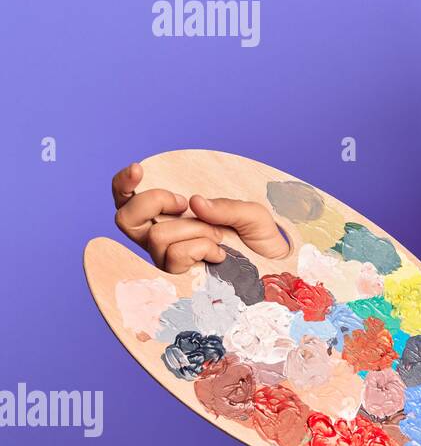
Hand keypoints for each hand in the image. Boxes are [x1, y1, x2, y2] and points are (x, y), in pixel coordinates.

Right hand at [111, 161, 289, 273]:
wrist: (272, 265)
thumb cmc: (258, 236)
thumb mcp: (250, 213)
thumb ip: (225, 206)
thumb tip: (194, 202)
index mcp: (169, 214)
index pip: (128, 200)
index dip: (122, 185)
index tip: (138, 169)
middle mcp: (160, 235)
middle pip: (125, 219)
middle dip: (153, 201)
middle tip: (183, 203)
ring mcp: (165, 256)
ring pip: (158, 235)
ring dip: (195, 230)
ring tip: (218, 236)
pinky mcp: (175, 276)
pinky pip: (175, 254)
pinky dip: (201, 248)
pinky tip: (218, 254)